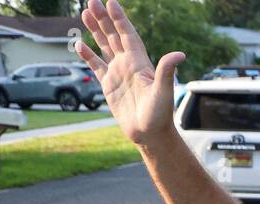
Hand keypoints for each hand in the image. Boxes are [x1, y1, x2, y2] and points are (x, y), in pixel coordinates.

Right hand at [77, 0, 185, 148]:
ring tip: (85, 13)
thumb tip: (179, 55)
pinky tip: (79, 44)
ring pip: (104, 46)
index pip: (128, 35)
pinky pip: (96, 66)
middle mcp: (128, 64)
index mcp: (140, 62)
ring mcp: (118, 73)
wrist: (150, 134)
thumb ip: (167, 71)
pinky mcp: (108, 85)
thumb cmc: (160, 115)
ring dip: (95, 31)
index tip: (111, 2)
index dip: (120, 19)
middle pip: (114, 35)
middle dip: (104, 19)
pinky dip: (88, 56)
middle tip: (92, 1)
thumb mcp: (164, 92)